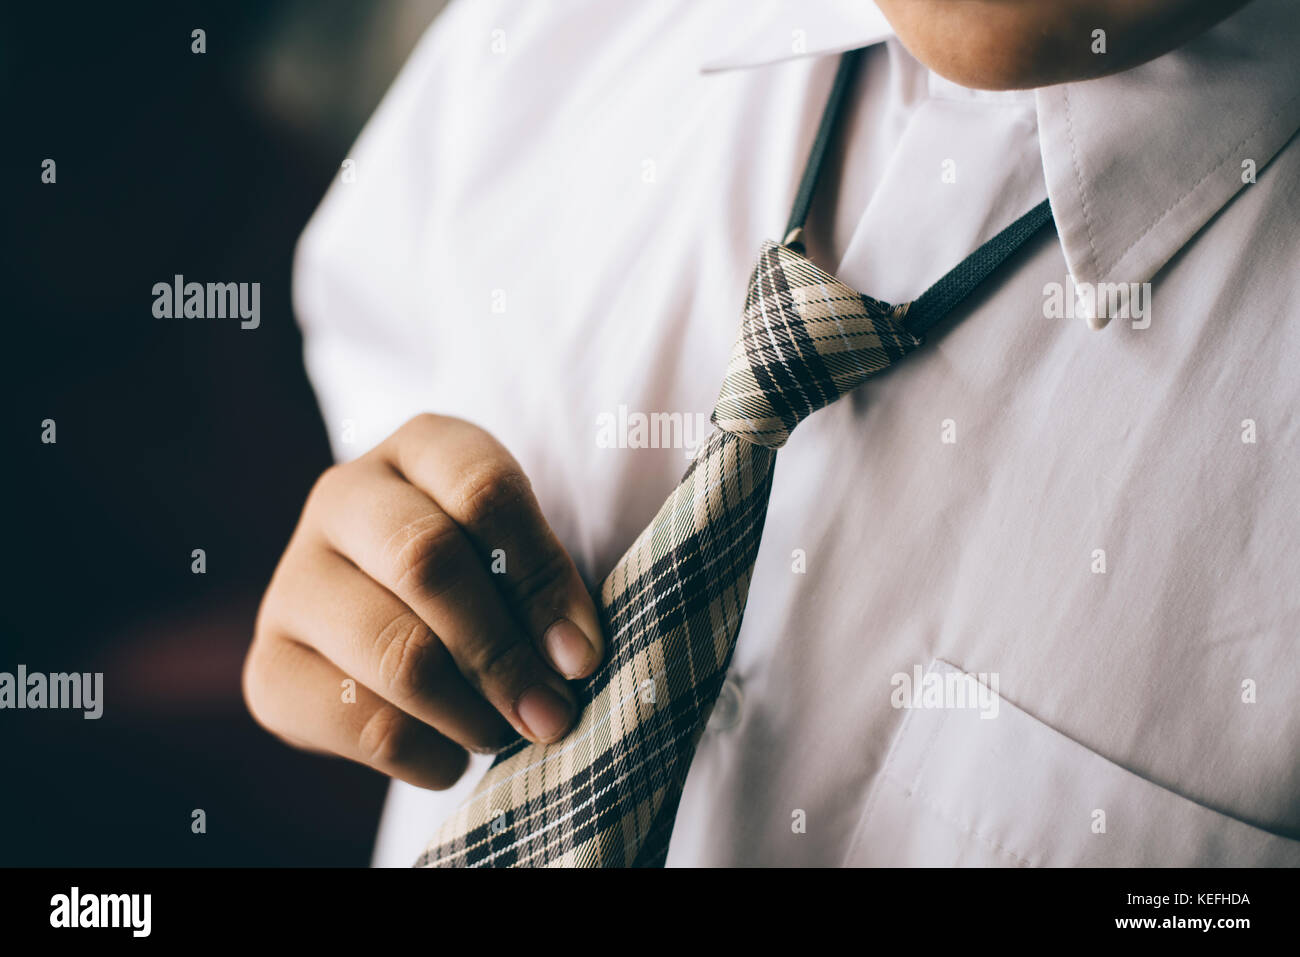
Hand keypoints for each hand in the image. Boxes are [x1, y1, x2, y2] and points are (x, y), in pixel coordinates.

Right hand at [242, 413, 604, 789]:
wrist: (398, 635)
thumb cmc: (488, 583)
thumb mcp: (520, 557)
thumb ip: (545, 588)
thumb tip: (571, 660)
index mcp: (419, 449)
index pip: (481, 489)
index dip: (540, 577)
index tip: (580, 655)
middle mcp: (343, 497)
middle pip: (427, 561)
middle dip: (502, 652)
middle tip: (551, 714)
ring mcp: (294, 579)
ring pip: (394, 649)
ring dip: (469, 712)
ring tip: (505, 734)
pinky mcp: (270, 667)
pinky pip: (357, 721)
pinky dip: (423, 754)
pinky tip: (450, 756)